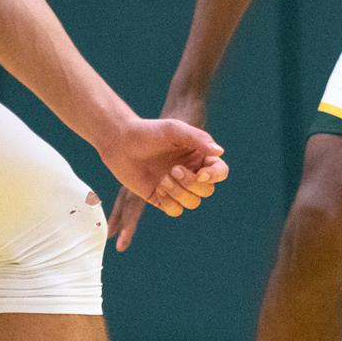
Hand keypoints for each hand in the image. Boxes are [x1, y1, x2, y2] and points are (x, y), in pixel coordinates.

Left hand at [96, 115, 227, 228]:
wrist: (121, 143)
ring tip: (163, 179)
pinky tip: (158, 188)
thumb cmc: (149, 132)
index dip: (215, 176)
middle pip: (207, 190)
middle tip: (173, 169)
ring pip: (193, 203)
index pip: (220, 171)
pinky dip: (169, 202)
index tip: (201, 173)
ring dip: (179, 192)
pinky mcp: (162, 198)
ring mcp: (177, 187)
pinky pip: (175, 210)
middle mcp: (191, 173)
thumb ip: (198, 139)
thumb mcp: (174, 130)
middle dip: (191, 183)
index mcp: (199, 156)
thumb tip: (219, 151)